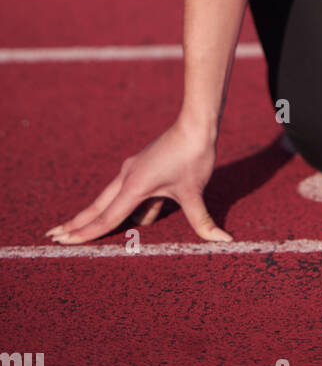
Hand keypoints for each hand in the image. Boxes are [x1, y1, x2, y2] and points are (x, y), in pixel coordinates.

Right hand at [43, 119, 230, 244]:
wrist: (196, 124)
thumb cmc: (194, 156)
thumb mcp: (196, 192)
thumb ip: (204, 222)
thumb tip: (224, 240)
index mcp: (134, 186)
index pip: (105, 218)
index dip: (84, 234)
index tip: (63, 242)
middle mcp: (127, 178)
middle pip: (96, 207)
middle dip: (76, 223)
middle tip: (53, 236)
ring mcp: (132, 170)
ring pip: (108, 199)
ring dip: (94, 214)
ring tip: (74, 228)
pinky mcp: (141, 166)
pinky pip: (127, 192)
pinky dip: (122, 205)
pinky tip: (139, 217)